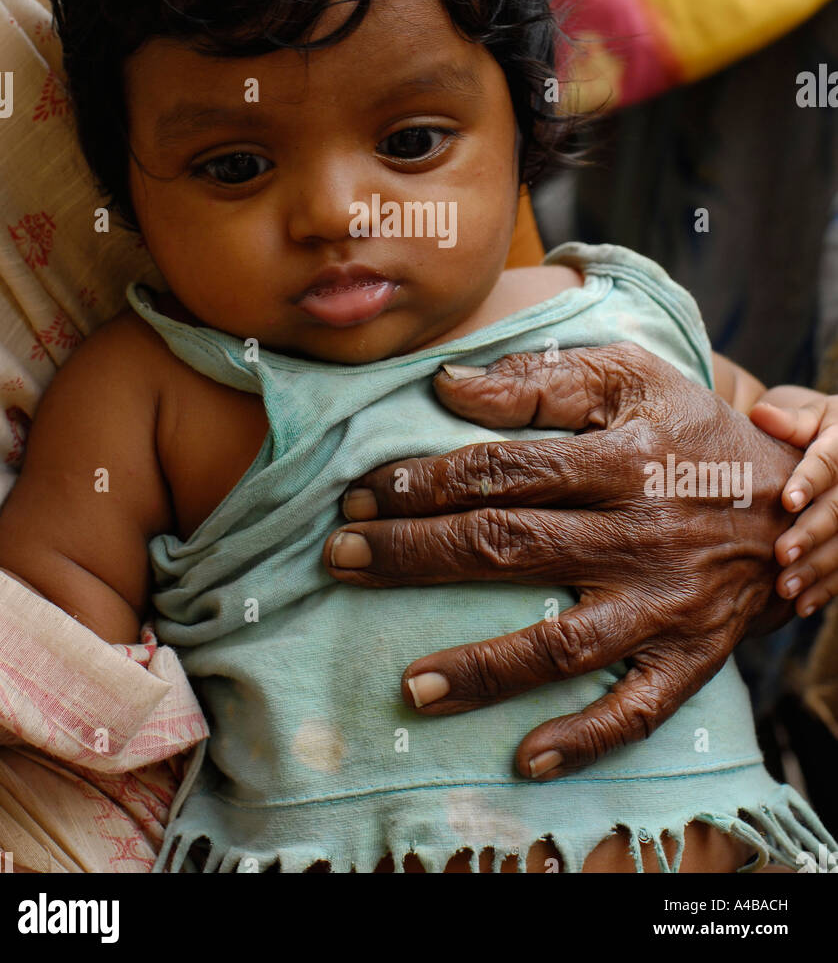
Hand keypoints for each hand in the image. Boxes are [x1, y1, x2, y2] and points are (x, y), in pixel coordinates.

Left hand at [323, 343, 798, 778]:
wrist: (793, 502)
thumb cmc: (691, 430)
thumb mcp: (631, 376)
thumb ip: (540, 377)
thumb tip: (447, 385)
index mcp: (622, 457)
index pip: (504, 471)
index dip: (424, 483)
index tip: (362, 492)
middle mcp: (640, 532)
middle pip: (511, 548)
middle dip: (414, 556)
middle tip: (341, 558)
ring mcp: (666, 603)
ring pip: (564, 643)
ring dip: (483, 667)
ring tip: (409, 684)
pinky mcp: (690, 657)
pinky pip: (637, 709)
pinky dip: (584, 737)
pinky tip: (524, 757)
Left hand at [751, 387, 837, 616]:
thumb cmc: (812, 423)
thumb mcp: (806, 411)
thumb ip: (789, 420)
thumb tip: (761, 415)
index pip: (829, 462)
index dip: (809, 481)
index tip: (787, 501)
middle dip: (812, 534)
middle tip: (781, 555)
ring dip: (818, 569)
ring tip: (785, 588)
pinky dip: (828, 588)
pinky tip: (804, 605)